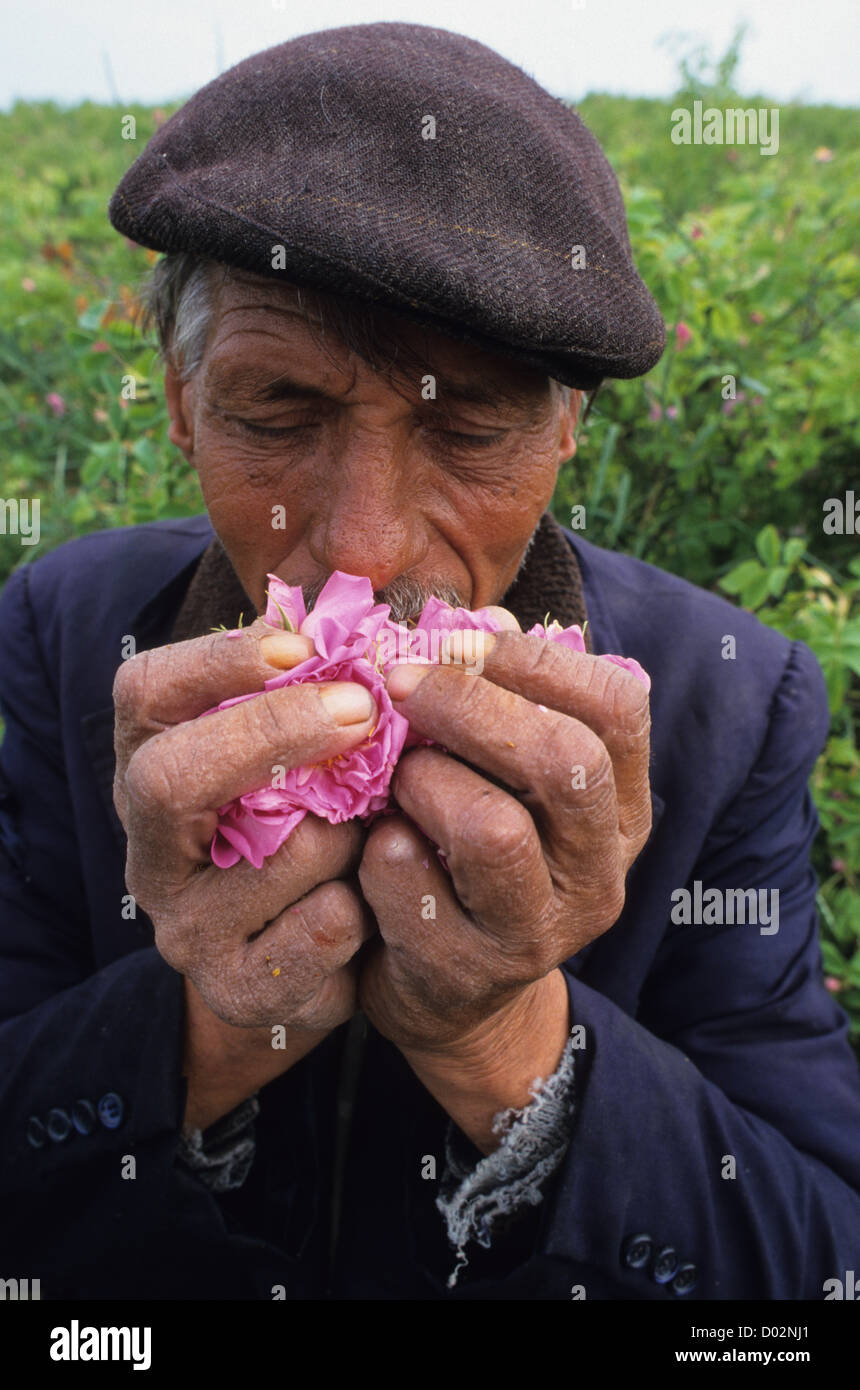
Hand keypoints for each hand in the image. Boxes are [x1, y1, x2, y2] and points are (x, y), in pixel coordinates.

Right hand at [112, 622, 377, 1124]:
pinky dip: (366, 903)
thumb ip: (322, 689)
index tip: (302, 645)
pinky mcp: (238, 989)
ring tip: (375, 831)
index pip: (143, 693)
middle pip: (168, 778)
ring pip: (278, 856)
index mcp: (153, 766)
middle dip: (272, 732)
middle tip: (362, 709)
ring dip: (351, 832)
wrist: (325, 954)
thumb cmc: (321, 819)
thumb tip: (384, 630)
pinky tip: (372, 898)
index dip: (218, 660)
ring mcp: (185, 928)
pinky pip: (323, 929)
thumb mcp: (309, 751)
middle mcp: (150, 849)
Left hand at [356, 623, 650, 1142]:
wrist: (448, 991)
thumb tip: (477, 620)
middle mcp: (600, 870)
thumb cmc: (466, 854)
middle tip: (397, 682)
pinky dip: (379, 849)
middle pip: (564, 760)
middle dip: (468, 704)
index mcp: (620, 806)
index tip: (457, 641)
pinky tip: (373, 847)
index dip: (534, 659)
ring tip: (394, 781)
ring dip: (423, 782)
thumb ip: (500, 703)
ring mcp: (540, 931)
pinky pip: (414, 885)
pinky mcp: (470, 971)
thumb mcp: (502, 781)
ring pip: (493, 828)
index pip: (618, 706)